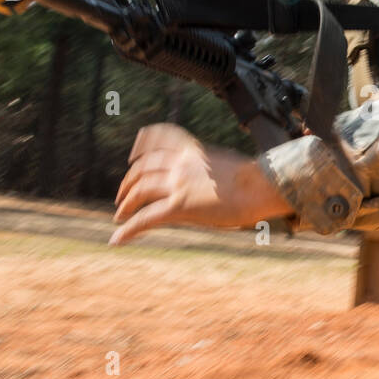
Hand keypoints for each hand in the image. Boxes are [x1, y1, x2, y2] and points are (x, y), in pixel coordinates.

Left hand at [110, 123, 293, 245]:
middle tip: (122, 196)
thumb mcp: (229, 165)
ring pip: (141, 190)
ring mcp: (179, 183)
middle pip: (144, 168)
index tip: (134, 153)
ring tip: (120, 215)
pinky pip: (146, 218)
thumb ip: (212, 169)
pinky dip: (129, 229)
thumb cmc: (255, 180)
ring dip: (126, 203)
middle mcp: (182, 163)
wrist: (261, 187)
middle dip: (129, 182)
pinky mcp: (180, 206)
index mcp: (194, 151)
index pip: (162, 139)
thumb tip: (214, 178)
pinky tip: (117, 239)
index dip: (143, 144)